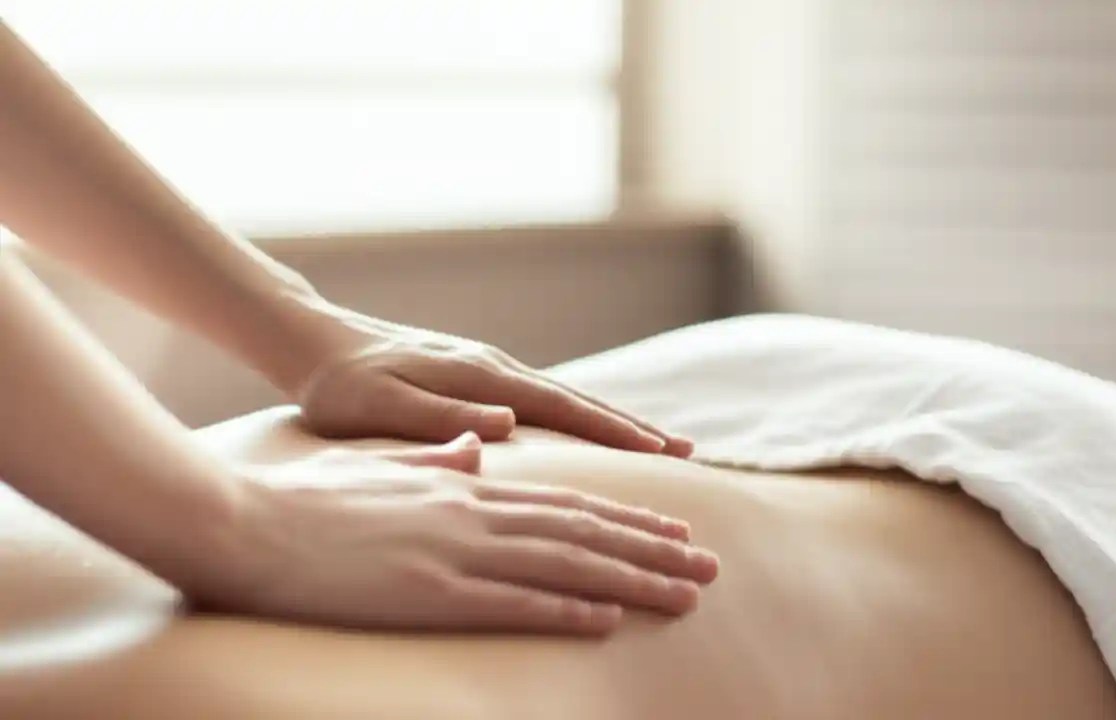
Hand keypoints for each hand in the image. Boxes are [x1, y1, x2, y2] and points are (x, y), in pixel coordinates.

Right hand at [193, 433, 718, 632]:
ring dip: (633, 581)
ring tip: (687, 596)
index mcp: (464, 490)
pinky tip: (609, 620)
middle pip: (583, 532)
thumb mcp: (381, 472)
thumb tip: (476, 449)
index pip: (566, 504)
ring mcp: (453, 554)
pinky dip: (565, 610)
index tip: (673, 530)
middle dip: (653, 550)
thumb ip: (436, 463)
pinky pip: (511, 603)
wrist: (243, 523)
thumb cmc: (305, 502)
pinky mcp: (427, 593)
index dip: (627, 519)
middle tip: (710, 566)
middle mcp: (472, 516)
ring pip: (565, 564)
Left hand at [290, 303, 693, 456]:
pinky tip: (587, 431)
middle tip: (688, 451)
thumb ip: (442, 415)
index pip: (564, 409)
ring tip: (655, 444)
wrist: (312, 342)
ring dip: (611, 421)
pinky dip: (577, 416)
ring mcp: (487, 369)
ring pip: (564, 398)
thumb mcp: (379, 406)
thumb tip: (510, 420)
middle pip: (579, 400)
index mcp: (481, 377)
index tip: (663, 452)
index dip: (615, 432)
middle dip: (633, 426)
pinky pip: (541, 399)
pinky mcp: (474, 376)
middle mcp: (494, 367)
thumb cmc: (337, 386)